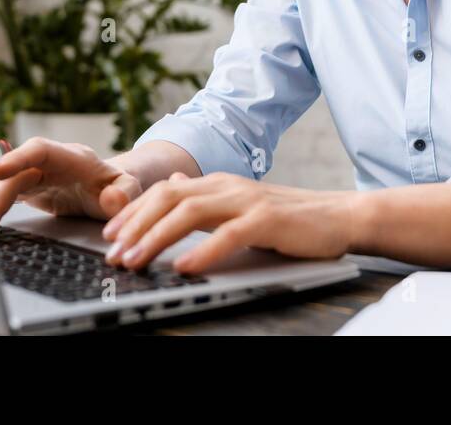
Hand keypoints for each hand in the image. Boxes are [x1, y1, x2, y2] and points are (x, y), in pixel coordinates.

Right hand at [0, 137, 142, 229]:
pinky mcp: (28, 188)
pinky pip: (2, 193)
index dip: (15, 159)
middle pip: (14, 173)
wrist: (113, 189)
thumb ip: (125, 194)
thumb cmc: (121, 187)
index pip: (39, 150)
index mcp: (72, 157)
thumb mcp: (131, 190)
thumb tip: (111, 200)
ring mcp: (35, 173)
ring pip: (2, 183)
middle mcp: (48, 162)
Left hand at [99, 171, 359, 272]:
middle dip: (135, 224)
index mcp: (218, 184)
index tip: (109, 234)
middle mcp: (228, 187)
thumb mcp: (241, 202)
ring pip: (190, 213)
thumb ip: (206, 196)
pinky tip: (185, 267)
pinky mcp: (268, 220)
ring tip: (136, 259)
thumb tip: (174, 183)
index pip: (164, 191)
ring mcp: (247, 201)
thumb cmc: (291, 217)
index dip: (133, 211)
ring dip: (157, 237)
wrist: (341, 215)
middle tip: (112, 251)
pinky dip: (203, 251)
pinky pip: (229, 235)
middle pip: (168, 197)